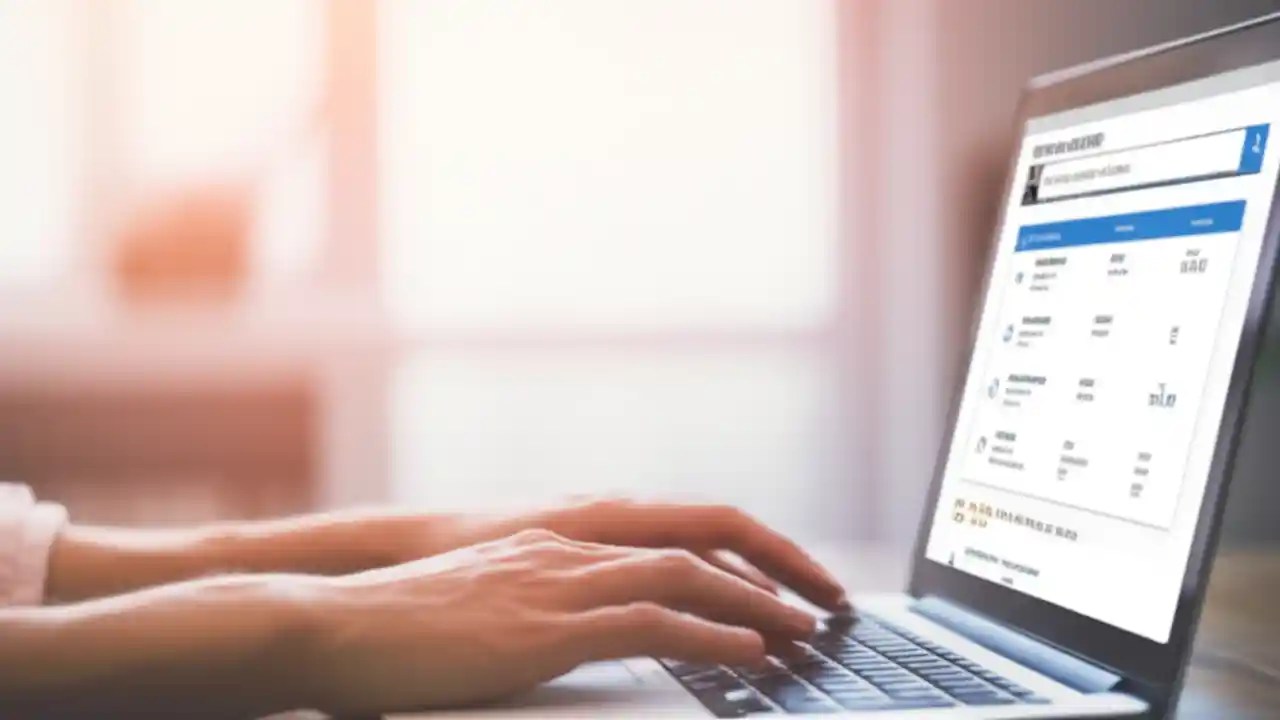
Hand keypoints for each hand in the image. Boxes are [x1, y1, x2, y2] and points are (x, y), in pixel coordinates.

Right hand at [300, 528, 817, 714]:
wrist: (332, 625)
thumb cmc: (396, 628)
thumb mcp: (480, 606)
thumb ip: (535, 609)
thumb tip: (576, 635)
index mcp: (556, 542)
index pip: (670, 536)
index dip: (734, 557)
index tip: (779, 583)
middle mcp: (567, 549)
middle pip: (696, 542)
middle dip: (770, 571)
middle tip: (819, 601)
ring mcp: (557, 583)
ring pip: (685, 577)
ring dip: (757, 604)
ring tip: (804, 631)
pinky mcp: (544, 629)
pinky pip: (650, 622)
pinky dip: (711, 634)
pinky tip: (749, 652)